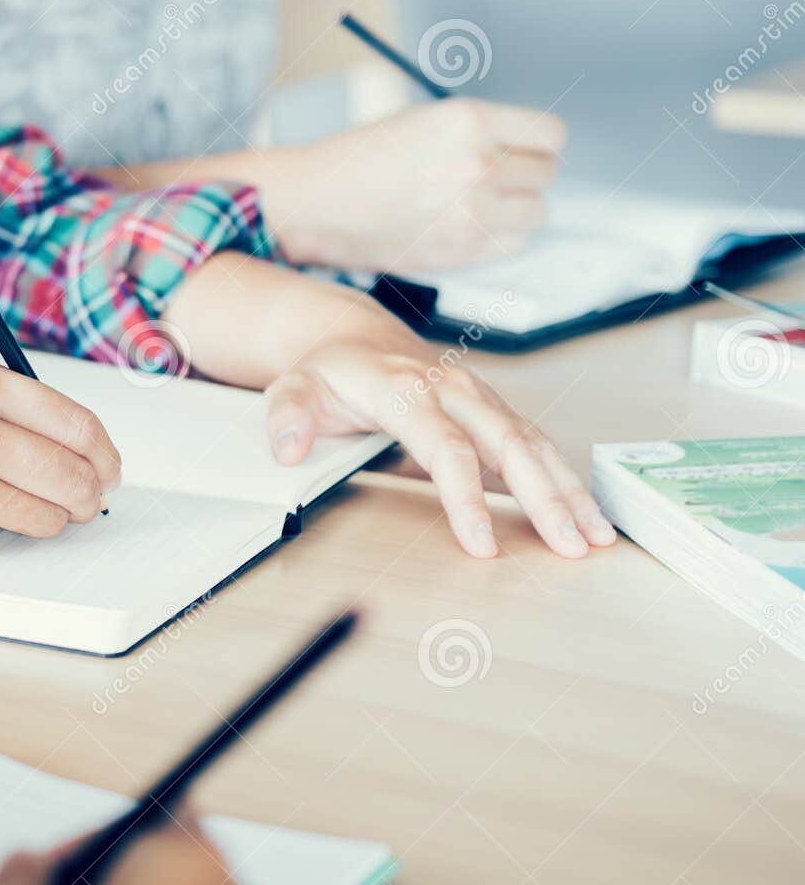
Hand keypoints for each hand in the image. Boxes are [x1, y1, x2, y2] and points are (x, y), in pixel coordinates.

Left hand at [163, 256, 615, 559]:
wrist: (355, 339)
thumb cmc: (327, 373)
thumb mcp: (292, 389)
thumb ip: (287, 417)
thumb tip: (287, 449)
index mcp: (406, 390)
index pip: (447, 449)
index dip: (466, 498)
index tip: (483, 545)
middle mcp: (453, 389)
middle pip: (509, 445)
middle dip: (545, 497)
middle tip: (570, 545)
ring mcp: (479, 398)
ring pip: (533, 444)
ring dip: (569, 490)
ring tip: (596, 535)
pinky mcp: (493, 411)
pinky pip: (536, 445)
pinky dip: (565, 479)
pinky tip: (586, 514)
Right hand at [261, 99, 565, 272]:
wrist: (318, 202)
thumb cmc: (362, 159)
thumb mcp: (426, 121)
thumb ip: (478, 133)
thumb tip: (524, 152)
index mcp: (469, 121)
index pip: (550, 135)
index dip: (536, 144)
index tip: (524, 151)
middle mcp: (477, 165)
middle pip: (545, 174)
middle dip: (525, 176)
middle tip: (497, 179)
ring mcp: (471, 212)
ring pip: (537, 212)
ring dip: (517, 209)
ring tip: (485, 205)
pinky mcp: (460, 250)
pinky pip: (513, 244)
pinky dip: (499, 237)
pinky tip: (469, 226)